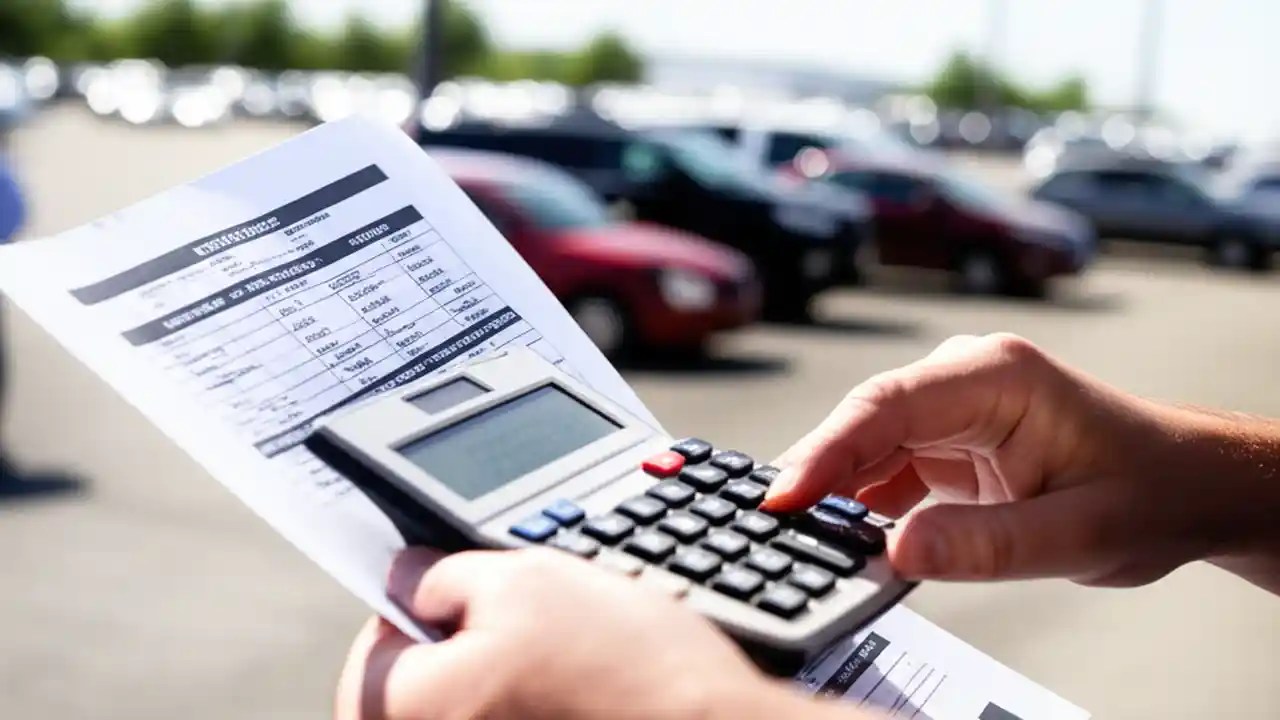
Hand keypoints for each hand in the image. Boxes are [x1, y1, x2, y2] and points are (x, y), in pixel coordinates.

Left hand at [334, 548, 866, 719]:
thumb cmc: (630, 672)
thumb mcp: (528, 579)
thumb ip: (446, 575)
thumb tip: (410, 579)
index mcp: (406, 711)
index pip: (375, 648)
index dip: (421, 608)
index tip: (461, 596)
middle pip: (419, 692)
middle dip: (463, 653)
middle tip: (529, 633)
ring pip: (474, 712)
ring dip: (505, 688)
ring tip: (570, 669)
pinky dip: (536, 714)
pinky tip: (584, 702)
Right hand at [762, 333, 1279, 587]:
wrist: (1187, 488)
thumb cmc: (1150, 493)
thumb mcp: (1078, 534)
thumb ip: (986, 545)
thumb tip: (894, 551)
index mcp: (995, 375)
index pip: (885, 404)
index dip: (824, 451)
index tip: (781, 498)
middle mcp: (965, 379)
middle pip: (864, 422)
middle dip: (817, 475)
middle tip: (774, 528)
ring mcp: (953, 408)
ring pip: (867, 445)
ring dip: (836, 493)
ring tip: (803, 538)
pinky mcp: (949, 440)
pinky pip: (886, 467)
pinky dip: (863, 504)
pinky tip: (846, 537)